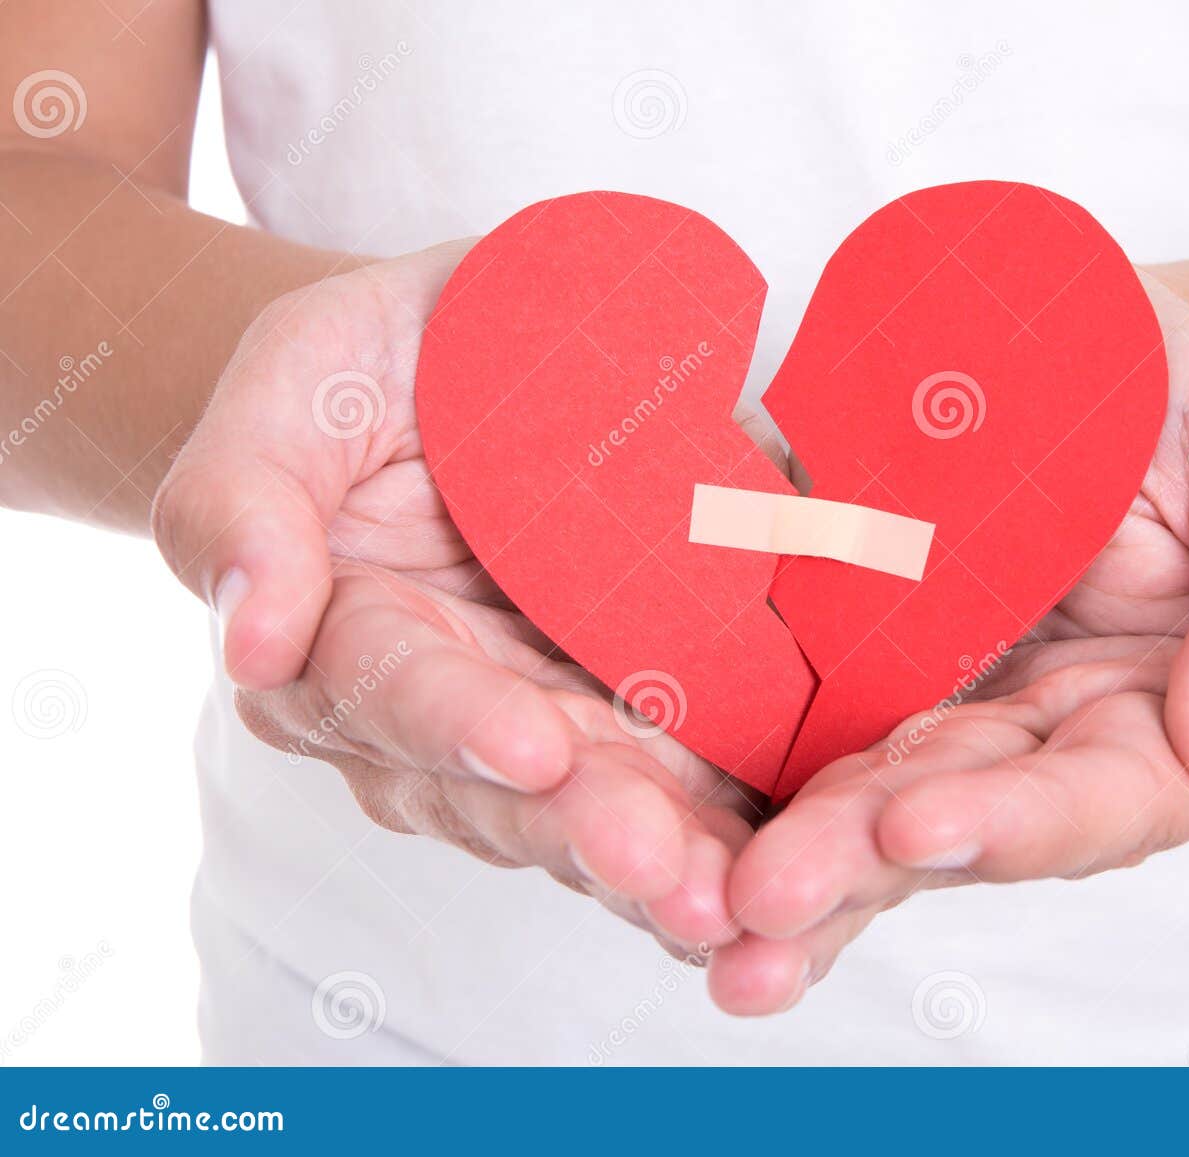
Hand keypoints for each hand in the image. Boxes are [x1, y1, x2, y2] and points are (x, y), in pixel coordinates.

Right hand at [152, 244, 757, 952]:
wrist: (478, 358)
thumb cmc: (373, 365)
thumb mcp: (298, 381)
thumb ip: (243, 497)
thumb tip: (251, 640)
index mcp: (345, 641)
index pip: (392, 691)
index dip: (457, 723)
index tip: (531, 747)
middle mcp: (444, 713)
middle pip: (510, 789)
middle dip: (588, 831)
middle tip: (663, 871)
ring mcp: (548, 726)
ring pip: (601, 811)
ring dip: (667, 860)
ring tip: (731, 899)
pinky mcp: (638, 721)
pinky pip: (682, 786)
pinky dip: (729, 827)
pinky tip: (784, 861)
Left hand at [705, 276, 1188, 1013]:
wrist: (1069, 330)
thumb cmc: (1184, 392)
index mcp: (1152, 710)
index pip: (1105, 800)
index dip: (1020, 821)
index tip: (921, 820)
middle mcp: (1035, 737)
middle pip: (960, 826)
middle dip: (867, 862)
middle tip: (772, 894)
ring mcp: (934, 711)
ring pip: (864, 808)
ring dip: (798, 861)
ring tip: (722, 903)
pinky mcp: (848, 673)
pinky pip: (792, 738)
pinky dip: (740, 792)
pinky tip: (677, 840)